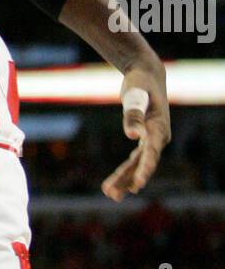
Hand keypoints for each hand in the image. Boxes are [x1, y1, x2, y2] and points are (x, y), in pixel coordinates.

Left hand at [101, 60, 170, 201]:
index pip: (152, 153)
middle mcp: (158, 138)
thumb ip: (134, 114)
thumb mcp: (135, 94)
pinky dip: (126, 170)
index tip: (137, 185)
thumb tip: (132, 136)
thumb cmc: (140, 82)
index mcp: (159, 128)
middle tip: (112, 195)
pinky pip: (135, 159)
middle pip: (143, 164)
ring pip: (138, 164)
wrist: (146, 73)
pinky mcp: (145, 139)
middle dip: (128, 180)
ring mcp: (152, 140)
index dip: (144, 170)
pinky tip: (117, 183)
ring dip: (125, 179)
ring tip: (109, 194)